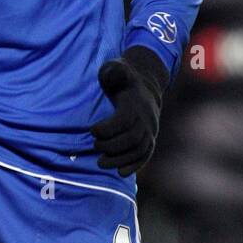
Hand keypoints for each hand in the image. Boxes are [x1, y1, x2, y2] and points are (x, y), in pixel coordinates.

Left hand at [90, 47, 168, 175]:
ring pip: (139, 150)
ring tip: (101, 163)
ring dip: (120, 160)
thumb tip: (112, 74)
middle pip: (132, 138)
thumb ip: (113, 72)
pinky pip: (146, 155)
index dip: (107, 129)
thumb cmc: (121, 77)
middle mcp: (146, 118)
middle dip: (111, 146)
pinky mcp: (150, 139)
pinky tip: (120, 173)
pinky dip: (135, 166)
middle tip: (94, 146)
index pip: (124, 120)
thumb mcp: (115, 69)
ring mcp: (150, 130)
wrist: (143, 84)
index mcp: (136, 102)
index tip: (92, 130)